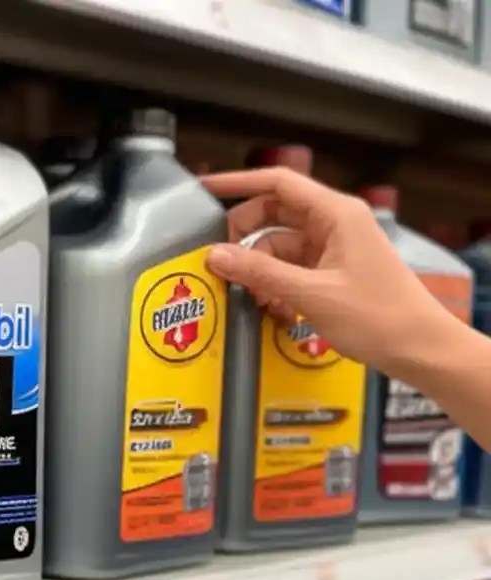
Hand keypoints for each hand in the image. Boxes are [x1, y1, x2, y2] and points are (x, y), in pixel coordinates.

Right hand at [200, 168, 461, 375]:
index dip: (238, 183)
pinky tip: (271, 307)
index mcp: (337, 214)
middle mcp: (335, 224)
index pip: (279, 183)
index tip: (205, 188)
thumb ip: (260, 273)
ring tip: (251, 296)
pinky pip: (291, 268)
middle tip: (219, 260)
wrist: (421, 349)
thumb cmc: (380, 317)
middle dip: (244, 237)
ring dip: (260, 269)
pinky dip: (275, 284)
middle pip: (273, 214)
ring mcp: (334, 248)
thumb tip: (216, 256)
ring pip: (278, 245)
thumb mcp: (311, 294)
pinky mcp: (332, 271)